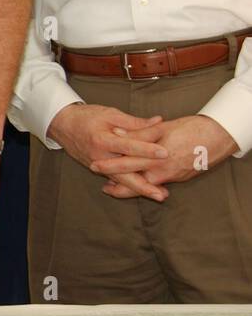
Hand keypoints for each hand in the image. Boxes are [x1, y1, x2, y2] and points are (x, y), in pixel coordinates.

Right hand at [47, 103, 168, 201]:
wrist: (63, 125)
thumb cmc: (87, 117)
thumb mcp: (110, 114)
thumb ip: (134, 121)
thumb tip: (158, 121)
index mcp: (102, 139)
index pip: (128, 146)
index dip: (147, 150)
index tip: (165, 153)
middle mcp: (100, 156)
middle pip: (125, 174)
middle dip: (144, 185)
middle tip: (163, 193)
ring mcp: (99, 166)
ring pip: (122, 181)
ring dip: (141, 190)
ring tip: (160, 195)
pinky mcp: (100, 170)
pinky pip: (117, 179)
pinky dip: (131, 186)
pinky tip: (146, 191)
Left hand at [94, 115, 237, 196]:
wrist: (219, 136)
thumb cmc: (191, 128)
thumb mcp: (162, 128)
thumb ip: (139, 132)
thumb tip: (117, 133)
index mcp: (157, 157)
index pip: (128, 163)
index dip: (110, 166)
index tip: (95, 166)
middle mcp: (164, 171)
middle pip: (136, 183)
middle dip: (119, 186)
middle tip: (104, 188)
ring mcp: (173, 176)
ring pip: (147, 185)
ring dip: (132, 187)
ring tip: (115, 187)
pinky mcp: (181, 177)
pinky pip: (158, 183)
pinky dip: (146, 184)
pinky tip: (139, 181)